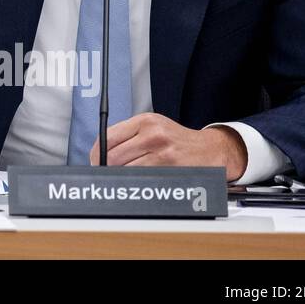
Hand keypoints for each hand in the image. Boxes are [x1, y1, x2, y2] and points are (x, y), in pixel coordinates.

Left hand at [91, 113, 247, 181]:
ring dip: (119, 177)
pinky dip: (135, 182)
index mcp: (144, 121)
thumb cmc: (177, 140)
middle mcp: (152, 133)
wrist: (210, 149)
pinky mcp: (170, 167)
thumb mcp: (152, 127)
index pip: (107, 136)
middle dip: (105, 168)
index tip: (94, 161)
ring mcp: (162, 151)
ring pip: (125, 170)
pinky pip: (142, 179)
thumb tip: (100, 153)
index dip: (96, 152)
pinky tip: (137, 182)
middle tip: (105, 174)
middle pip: (113, 156)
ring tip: (121, 179)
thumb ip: (128, 136)